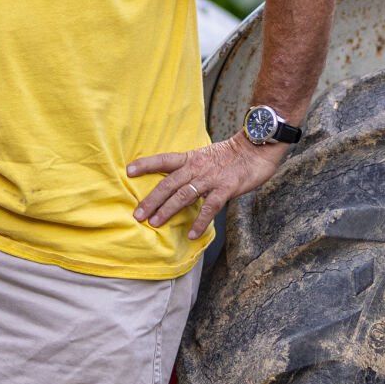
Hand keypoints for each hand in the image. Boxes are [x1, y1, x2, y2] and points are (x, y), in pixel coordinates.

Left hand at [127, 132, 289, 240]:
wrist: (256, 149)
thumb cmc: (231, 156)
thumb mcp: (206, 157)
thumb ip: (191, 169)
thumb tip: (176, 185)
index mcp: (190, 159)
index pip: (163, 160)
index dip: (146, 164)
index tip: (128, 171)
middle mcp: (197, 168)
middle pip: (168, 184)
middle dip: (151, 200)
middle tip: (137, 215)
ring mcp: (210, 178)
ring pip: (184, 195)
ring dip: (168, 210)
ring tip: (155, 224)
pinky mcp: (226, 188)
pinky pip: (210, 207)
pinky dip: (200, 222)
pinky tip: (192, 234)